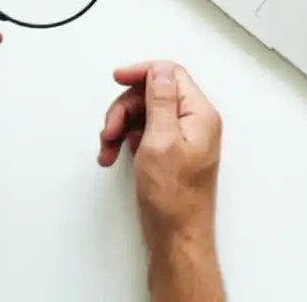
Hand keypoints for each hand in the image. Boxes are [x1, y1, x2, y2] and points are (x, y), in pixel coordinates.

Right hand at [98, 62, 221, 248]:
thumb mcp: (160, 140)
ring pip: (145, 114)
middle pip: (153, 94)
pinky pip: (145, 134)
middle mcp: (194, 123)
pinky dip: (126, 141)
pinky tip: (115, 156)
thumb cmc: (173, 197)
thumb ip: (161, 100)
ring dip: (121, 127)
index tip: (118, 78)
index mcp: (199, 114)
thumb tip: (159, 69)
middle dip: (125, 108)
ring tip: (107, 149)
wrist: (177, 237)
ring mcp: (182, 139)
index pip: (170, 74)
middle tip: (109, 130)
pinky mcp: (171, 154)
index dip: (141, 74)